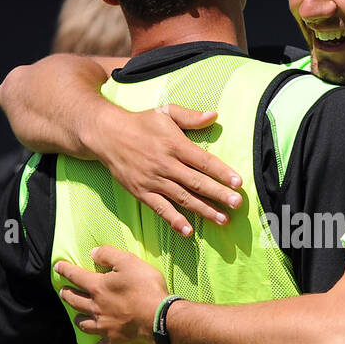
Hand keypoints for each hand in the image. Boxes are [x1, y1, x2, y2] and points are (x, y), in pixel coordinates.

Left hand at [55, 247, 167, 343]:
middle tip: (63, 292)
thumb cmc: (146, 288)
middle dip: (66, 295)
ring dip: (78, 319)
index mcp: (98, 287)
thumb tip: (93, 253)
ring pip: (83, 324)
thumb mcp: (129, 262)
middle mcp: (96, 307)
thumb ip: (109, 255)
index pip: (76, 276)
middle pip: (74, 301)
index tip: (57, 267)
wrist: (159, 318)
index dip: (65, 270)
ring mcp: (103, 326)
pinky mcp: (114, 341)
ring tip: (77, 316)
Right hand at [90, 103, 243, 237]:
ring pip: (183, 198)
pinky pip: (160, 208)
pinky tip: (188, 231)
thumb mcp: (165, 112)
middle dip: (219, 194)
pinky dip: (174, 220)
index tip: (238, 182)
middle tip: (237, 204)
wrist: (106, 135)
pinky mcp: (141, 192)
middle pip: (196, 182)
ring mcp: (153, 180)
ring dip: (203, 210)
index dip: (222, 172)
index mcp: (174, 144)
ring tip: (223, 220)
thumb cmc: (140, 123)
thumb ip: (190, 117)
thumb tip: (214, 115)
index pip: (203, 161)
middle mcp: (165, 164)